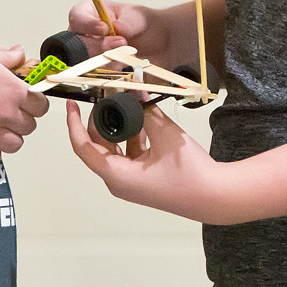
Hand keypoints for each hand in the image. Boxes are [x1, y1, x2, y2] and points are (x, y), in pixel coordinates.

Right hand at [0, 46, 50, 163]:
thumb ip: (9, 58)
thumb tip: (21, 53)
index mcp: (14, 90)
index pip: (41, 106)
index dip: (36, 104)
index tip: (28, 102)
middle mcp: (6, 112)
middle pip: (30, 127)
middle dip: (23, 120)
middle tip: (10, 113)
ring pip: (16, 145)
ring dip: (10, 137)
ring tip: (0, 128)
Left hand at [64, 101, 243, 223]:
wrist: (215, 197)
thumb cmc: (189, 172)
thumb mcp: (165, 135)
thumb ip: (145, 111)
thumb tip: (133, 90)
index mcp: (116, 176)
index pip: (83, 147)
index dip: (74, 124)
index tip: (71, 102)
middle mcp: (118, 181)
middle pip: (98, 145)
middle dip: (102, 117)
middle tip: (109, 92)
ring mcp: (131, 181)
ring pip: (114, 147)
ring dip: (119, 124)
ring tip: (128, 101)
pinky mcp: (144, 178)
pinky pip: (129, 153)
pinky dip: (133, 134)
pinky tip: (145, 118)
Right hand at [68, 0, 168, 60]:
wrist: (150, 40)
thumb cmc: (137, 22)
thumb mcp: (136, 16)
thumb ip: (127, 22)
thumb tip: (117, 27)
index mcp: (88, 12)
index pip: (77, 17)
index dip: (88, 24)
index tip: (104, 29)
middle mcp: (82, 33)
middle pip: (77, 43)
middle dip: (98, 45)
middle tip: (120, 42)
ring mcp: (87, 52)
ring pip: (85, 60)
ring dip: (106, 58)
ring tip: (126, 52)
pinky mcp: (95, 67)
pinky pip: (96, 72)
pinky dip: (111, 68)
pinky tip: (123, 62)